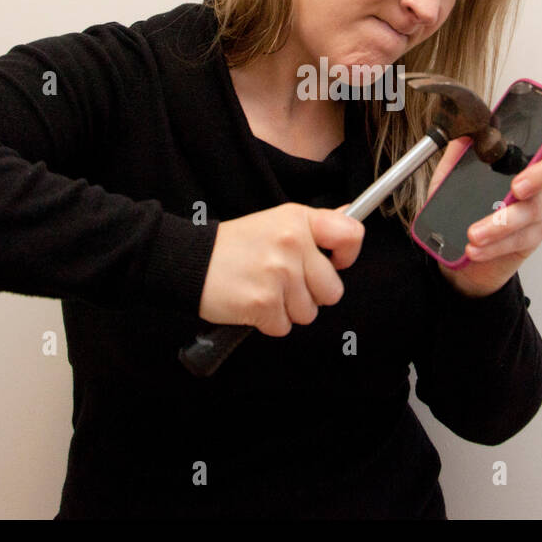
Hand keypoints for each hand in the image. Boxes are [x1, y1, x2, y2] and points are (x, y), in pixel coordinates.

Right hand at [199, 202, 363, 334]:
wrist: (189, 260)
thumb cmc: (236, 245)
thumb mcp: (277, 221)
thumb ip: (315, 224)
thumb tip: (350, 215)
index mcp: (299, 219)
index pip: (352, 235)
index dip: (347, 256)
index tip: (333, 262)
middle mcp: (293, 244)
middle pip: (332, 290)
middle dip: (311, 294)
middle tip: (283, 281)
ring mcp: (279, 274)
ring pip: (309, 313)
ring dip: (288, 309)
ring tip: (264, 289)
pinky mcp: (263, 303)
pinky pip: (284, 327)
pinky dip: (268, 322)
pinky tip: (252, 301)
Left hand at [428, 78, 541, 297]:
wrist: (461, 261)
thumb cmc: (463, 213)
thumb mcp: (454, 178)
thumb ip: (460, 154)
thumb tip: (462, 130)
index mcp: (518, 161)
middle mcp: (533, 182)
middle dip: (539, 175)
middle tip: (517, 187)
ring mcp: (534, 211)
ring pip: (529, 211)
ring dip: (499, 223)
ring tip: (475, 234)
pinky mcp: (528, 239)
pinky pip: (517, 241)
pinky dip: (494, 246)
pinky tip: (476, 248)